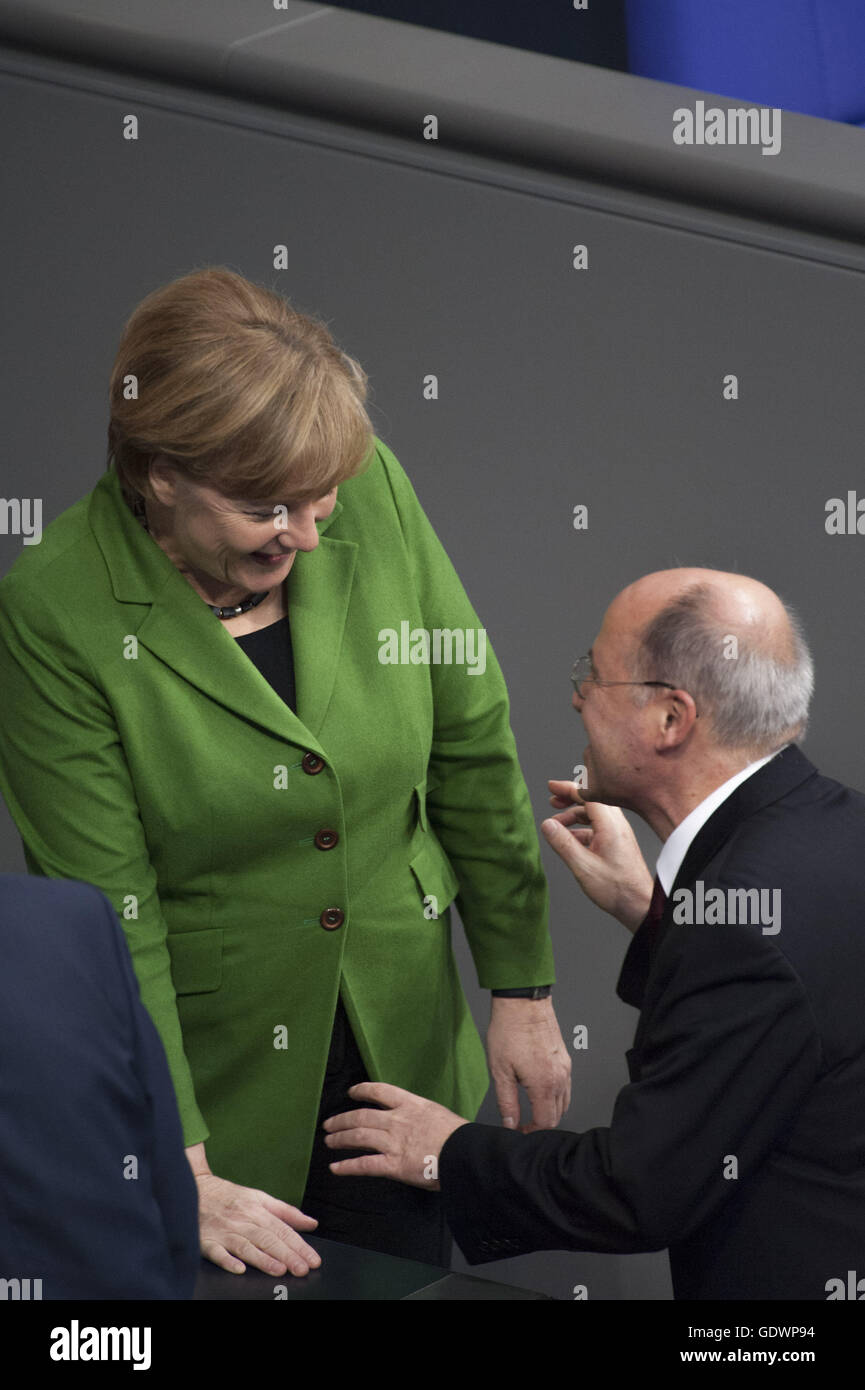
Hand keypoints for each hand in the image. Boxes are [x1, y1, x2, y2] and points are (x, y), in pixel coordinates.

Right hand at [192, 1166, 321, 1276]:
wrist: (194, 1188)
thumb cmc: (229, 1196)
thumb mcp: (259, 1197)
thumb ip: (286, 1212)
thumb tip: (312, 1223)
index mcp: (257, 1209)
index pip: (283, 1230)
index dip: (300, 1246)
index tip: (313, 1260)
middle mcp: (243, 1220)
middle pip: (268, 1239)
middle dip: (287, 1255)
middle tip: (303, 1269)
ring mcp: (224, 1231)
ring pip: (246, 1246)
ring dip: (263, 1259)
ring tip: (280, 1270)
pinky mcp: (206, 1240)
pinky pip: (217, 1252)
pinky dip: (227, 1260)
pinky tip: (239, 1269)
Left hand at [323, 1082, 468, 1188]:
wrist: (465, 1153)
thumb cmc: (459, 1136)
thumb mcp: (438, 1115)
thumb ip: (421, 1117)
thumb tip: (416, 1124)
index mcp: (411, 1105)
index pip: (380, 1091)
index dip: (363, 1090)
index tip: (352, 1092)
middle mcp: (398, 1120)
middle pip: (362, 1116)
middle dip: (342, 1120)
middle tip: (329, 1124)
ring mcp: (394, 1142)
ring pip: (358, 1137)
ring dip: (340, 1139)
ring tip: (329, 1141)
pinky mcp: (393, 1165)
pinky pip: (364, 1165)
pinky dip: (347, 1167)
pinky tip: (335, 1168)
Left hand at [486, 995, 570, 1131]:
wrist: (523, 1002)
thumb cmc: (509, 1030)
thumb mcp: (500, 1071)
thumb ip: (507, 1102)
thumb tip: (510, 1123)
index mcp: (544, 1084)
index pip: (545, 1122)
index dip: (531, 1132)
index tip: (518, 1130)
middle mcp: (560, 1078)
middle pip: (557, 1115)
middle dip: (540, 1124)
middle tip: (521, 1123)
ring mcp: (565, 1068)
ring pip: (563, 1102)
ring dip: (549, 1111)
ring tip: (529, 1109)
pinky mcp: (565, 1059)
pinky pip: (565, 1087)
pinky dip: (554, 1096)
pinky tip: (538, 1091)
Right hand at [542, 778, 653, 931]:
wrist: (640, 904)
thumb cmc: (617, 889)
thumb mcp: (583, 867)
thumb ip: (563, 843)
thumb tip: (546, 824)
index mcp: (609, 825)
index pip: (588, 794)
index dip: (568, 788)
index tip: (551, 787)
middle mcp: (616, 824)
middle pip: (592, 801)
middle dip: (570, 798)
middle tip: (552, 801)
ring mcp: (618, 833)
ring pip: (594, 814)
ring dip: (574, 814)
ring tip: (556, 823)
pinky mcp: (618, 843)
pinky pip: (598, 827)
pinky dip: (581, 828)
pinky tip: (570, 839)